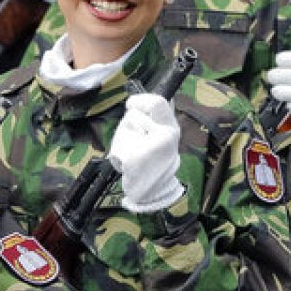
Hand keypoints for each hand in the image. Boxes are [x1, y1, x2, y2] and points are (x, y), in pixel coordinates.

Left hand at [107, 92, 184, 211]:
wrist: (154, 192)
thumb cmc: (157, 163)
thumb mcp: (165, 138)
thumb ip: (159, 119)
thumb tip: (155, 98)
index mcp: (172, 129)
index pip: (157, 103)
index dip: (141, 100)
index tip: (131, 104)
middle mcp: (165, 137)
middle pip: (134, 115)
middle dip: (128, 121)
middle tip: (132, 133)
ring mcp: (150, 148)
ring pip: (124, 130)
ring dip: (123, 137)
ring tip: (132, 152)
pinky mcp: (134, 160)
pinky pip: (118, 146)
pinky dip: (118, 153)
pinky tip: (127, 164)